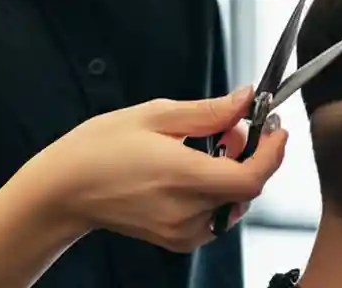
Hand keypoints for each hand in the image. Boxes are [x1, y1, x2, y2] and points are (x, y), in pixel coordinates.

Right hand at [39, 86, 287, 252]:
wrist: (65, 190)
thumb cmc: (101, 147)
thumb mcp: (154, 114)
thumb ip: (208, 111)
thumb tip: (246, 100)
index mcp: (182, 176)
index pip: (251, 177)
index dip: (273, 153)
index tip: (276, 128)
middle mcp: (187, 211)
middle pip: (247, 188)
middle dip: (252, 154)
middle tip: (232, 126)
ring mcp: (183, 231)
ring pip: (235, 203)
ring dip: (236, 173)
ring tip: (212, 145)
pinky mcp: (177, 240)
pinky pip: (216, 217)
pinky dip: (219, 192)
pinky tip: (198, 170)